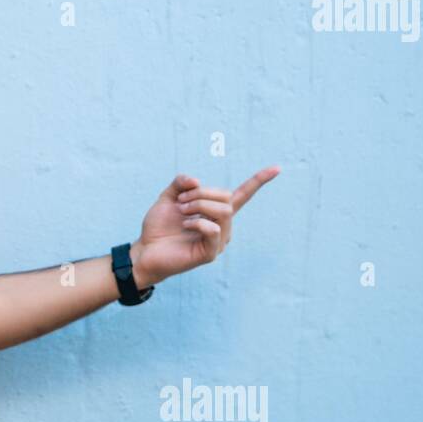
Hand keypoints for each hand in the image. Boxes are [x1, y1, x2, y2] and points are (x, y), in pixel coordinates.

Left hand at [132, 166, 280, 286]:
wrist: (145, 251)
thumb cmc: (159, 227)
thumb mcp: (168, 198)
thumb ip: (181, 183)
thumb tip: (195, 180)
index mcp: (215, 211)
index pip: (242, 195)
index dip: (258, 181)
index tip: (277, 168)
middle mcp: (222, 226)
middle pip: (227, 199)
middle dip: (201, 194)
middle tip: (181, 202)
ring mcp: (218, 241)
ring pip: (223, 211)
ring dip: (199, 206)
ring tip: (182, 212)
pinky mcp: (210, 253)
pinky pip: (214, 229)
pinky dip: (197, 222)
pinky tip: (185, 226)